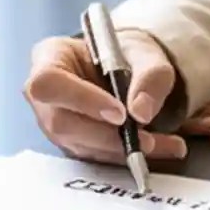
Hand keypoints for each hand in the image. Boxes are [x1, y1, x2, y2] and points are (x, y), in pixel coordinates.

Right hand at [23, 30, 187, 163]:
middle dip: (106, 136)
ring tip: (165, 144)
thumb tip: (141, 112)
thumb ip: (150, 75)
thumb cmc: (124, 53)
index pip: (48, 83)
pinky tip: (159, 148)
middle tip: (146, 138)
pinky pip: (95, 157)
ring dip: (122, 150)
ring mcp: (54, 124)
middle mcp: (44, 96)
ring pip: (79, 146)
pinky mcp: (71, 144)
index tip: (119, 113)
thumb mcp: (144, 52)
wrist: (125, 69)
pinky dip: (128, 155)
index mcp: (49, 58)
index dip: (81, 100)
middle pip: (61, 123)